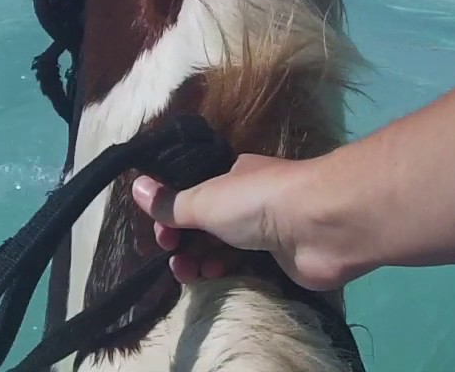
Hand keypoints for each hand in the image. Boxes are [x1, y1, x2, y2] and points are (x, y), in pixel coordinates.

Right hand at [130, 153, 344, 290]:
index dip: (172, 215)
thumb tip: (135, 186)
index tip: (159, 234)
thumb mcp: (205, 199)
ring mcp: (266, 231)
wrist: (319, 225)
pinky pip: (245, 267)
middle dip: (183, 240)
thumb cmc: (257, 202)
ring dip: (200, 259)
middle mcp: (249, 200)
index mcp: (232, 176)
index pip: (194, 195)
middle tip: (171, 255)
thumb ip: (171, 202)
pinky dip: (225, 272)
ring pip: (223, 247)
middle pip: (207, 224)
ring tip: (188, 272)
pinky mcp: (280, 260)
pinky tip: (214, 277)